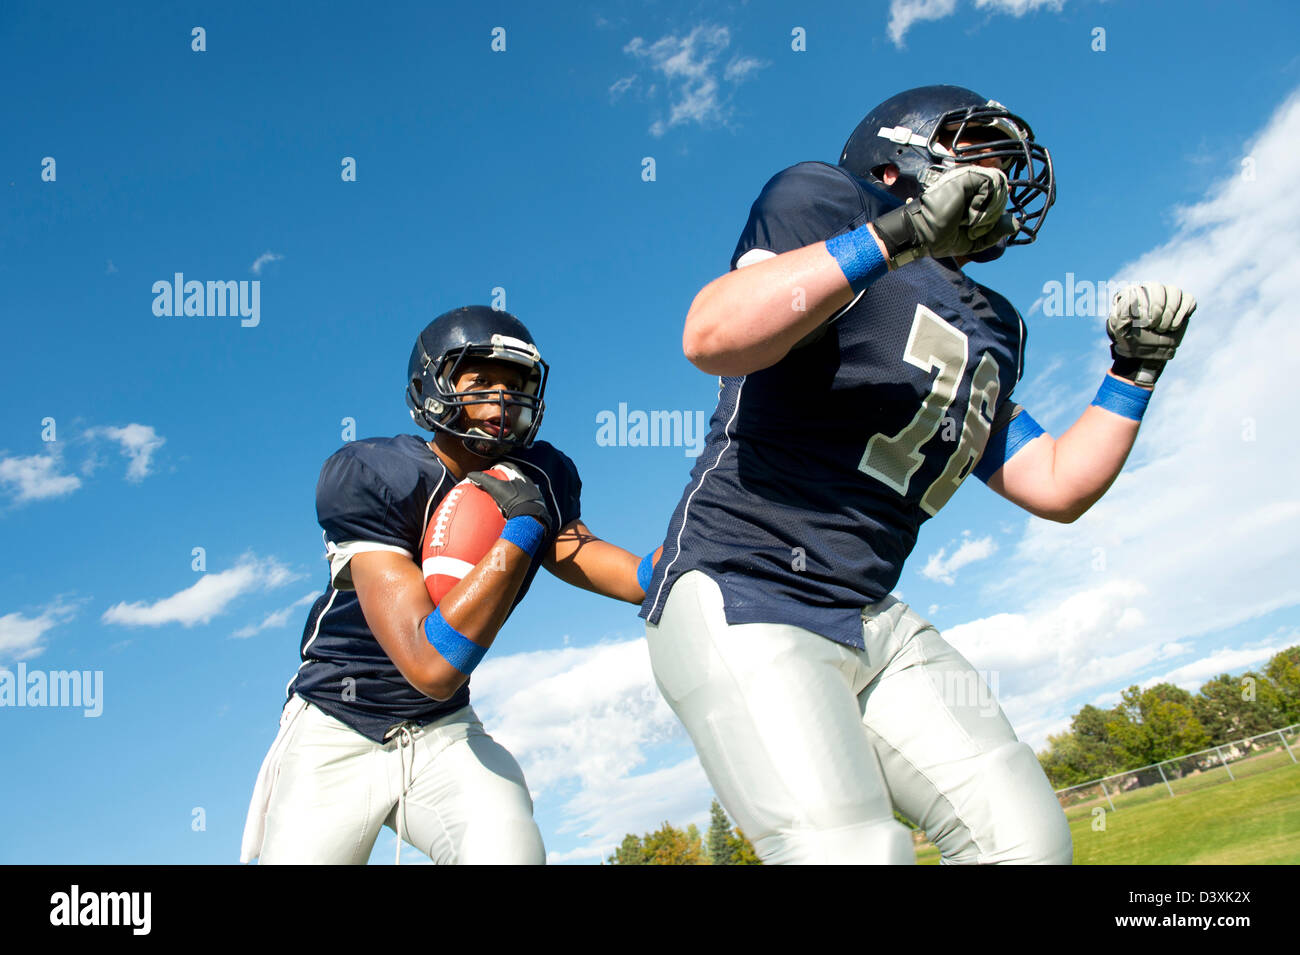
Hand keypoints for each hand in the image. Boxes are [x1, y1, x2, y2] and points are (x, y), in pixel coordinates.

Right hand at [466, 469, 552, 534]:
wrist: (531, 518)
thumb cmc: (514, 501)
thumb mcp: (496, 488)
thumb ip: (484, 480)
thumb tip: (470, 474)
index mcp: (522, 477)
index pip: (511, 467)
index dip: (501, 466)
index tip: (494, 469)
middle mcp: (530, 485)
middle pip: (517, 479)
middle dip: (508, 480)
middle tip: (498, 484)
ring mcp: (534, 496)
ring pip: (522, 492)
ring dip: (514, 493)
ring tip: (505, 499)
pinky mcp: (536, 508)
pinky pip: (525, 504)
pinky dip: (518, 505)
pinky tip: (512, 511)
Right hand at [870, 165, 1016, 267]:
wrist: (924, 235)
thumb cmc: (942, 237)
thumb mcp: (975, 241)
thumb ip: (995, 231)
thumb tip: (1016, 223)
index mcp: (973, 196)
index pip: (999, 193)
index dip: (999, 207)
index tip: (982, 225)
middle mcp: (972, 185)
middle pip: (1003, 192)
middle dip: (993, 215)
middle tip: (973, 226)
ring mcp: (969, 179)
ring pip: (999, 187)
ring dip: (989, 211)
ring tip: (970, 221)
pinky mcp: (966, 177)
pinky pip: (991, 185)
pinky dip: (985, 205)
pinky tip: (970, 213)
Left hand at [1106, 282, 1195, 385]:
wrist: (1149, 351)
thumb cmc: (1132, 340)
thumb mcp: (1121, 331)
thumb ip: (1121, 315)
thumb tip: (1131, 295)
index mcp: (1132, 293)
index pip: (1140, 289)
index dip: (1144, 308)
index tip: (1144, 325)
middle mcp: (1150, 289)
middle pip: (1158, 288)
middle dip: (1158, 311)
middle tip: (1154, 328)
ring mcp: (1168, 294)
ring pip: (1174, 291)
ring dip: (1170, 314)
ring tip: (1163, 328)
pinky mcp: (1184, 301)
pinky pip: (1188, 299)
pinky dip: (1182, 314)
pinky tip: (1173, 326)